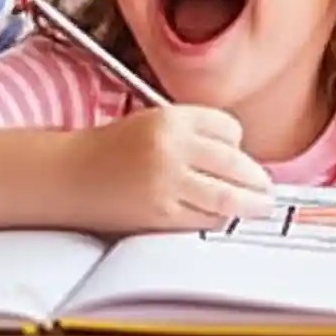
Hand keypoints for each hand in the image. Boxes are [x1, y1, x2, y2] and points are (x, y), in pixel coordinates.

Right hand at [69, 106, 274, 232]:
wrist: (69, 176)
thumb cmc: (111, 151)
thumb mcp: (152, 123)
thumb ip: (193, 135)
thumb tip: (241, 163)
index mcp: (170, 117)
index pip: (229, 129)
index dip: (237, 145)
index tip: (239, 156)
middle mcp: (171, 146)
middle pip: (236, 164)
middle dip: (256, 179)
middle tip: (266, 189)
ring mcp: (167, 182)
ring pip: (228, 196)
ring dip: (250, 203)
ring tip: (260, 206)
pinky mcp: (161, 213)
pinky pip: (205, 219)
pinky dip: (219, 219)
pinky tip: (222, 217)